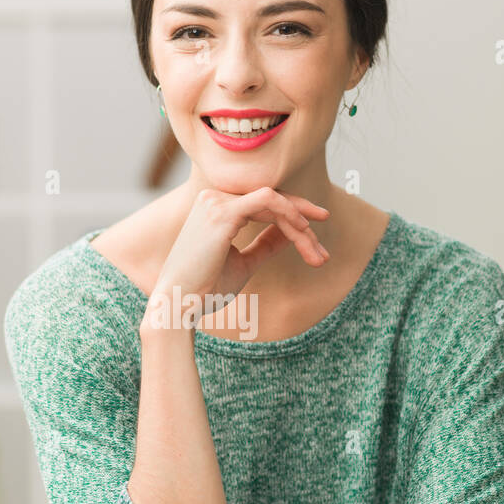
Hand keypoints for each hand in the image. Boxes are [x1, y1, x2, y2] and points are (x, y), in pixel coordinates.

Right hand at [143, 186, 329, 328]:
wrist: (179, 305)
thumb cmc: (206, 288)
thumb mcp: (245, 262)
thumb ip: (267, 244)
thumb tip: (294, 232)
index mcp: (215, 208)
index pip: (264, 204)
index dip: (294, 216)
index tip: (316, 239)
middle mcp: (214, 198)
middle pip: (272, 200)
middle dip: (303, 222)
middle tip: (324, 252)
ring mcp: (216, 202)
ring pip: (274, 201)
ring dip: (301, 225)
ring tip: (317, 253)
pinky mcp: (223, 212)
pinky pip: (268, 201)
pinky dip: (290, 212)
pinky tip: (304, 231)